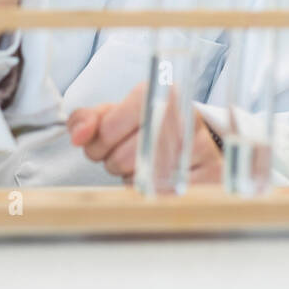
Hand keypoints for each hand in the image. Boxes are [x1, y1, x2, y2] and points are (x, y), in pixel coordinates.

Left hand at [67, 82, 223, 184]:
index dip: (98, 142)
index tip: (101, 144)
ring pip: (144, 180)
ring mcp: (203, 148)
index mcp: (162, 91)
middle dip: (114, 163)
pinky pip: (164, 197)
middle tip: (124, 157)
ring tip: (144, 166)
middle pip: (124, 157)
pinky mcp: (212, 177)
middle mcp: (187, 116)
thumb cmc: (146, 128)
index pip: (110, 127)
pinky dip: (154, 195)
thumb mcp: (115, 116)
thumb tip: (77, 136)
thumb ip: (87, 120)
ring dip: (133, 180)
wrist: (193, 145)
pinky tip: (160, 180)